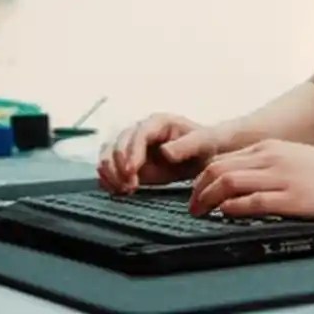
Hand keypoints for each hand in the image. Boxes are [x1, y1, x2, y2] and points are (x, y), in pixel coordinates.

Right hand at [98, 113, 222, 193]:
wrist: (203, 156)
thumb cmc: (205, 146)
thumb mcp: (203, 144)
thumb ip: (185, 146)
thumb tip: (164, 152)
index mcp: (158, 122)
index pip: (138, 134)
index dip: (132, 152)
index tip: (131, 171)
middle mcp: (140, 130)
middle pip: (117, 143)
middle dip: (119, 166)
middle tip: (130, 187)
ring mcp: (131, 145)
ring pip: (107, 154)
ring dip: (110, 173)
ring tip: (124, 190)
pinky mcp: (127, 160)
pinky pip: (108, 167)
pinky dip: (108, 179)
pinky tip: (117, 191)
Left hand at [189, 139, 313, 219]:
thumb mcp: (293, 158)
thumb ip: (269, 166)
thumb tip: (242, 182)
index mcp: (269, 148)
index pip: (222, 159)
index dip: (202, 178)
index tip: (197, 194)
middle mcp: (271, 158)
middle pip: (218, 169)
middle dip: (198, 190)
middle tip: (192, 207)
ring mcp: (281, 177)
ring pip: (229, 182)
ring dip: (208, 199)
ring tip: (201, 213)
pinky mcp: (292, 198)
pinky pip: (253, 201)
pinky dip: (233, 208)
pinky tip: (226, 214)